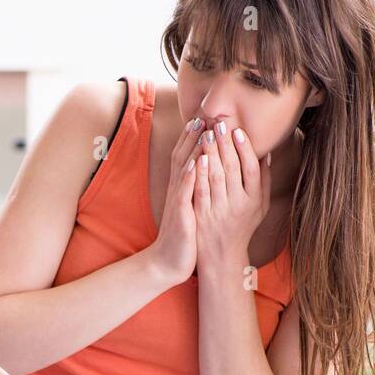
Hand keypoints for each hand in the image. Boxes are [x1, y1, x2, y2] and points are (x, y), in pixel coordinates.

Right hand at [145, 116, 203, 286]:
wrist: (169, 262)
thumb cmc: (185, 236)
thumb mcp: (192, 208)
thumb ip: (196, 190)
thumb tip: (204, 173)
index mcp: (182, 188)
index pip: (187, 157)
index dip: (194, 137)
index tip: (205, 118)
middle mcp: (178, 190)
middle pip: (183, 155)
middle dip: (192, 135)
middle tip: (203, 113)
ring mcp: (178, 201)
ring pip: (184, 169)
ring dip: (192, 148)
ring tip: (202, 129)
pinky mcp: (181, 215)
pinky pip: (185, 192)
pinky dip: (191, 175)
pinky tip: (198, 162)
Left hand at [193, 120, 270, 269]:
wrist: (222, 256)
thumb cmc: (242, 226)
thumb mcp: (260, 207)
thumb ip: (264, 180)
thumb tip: (265, 152)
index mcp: (254, 202)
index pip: (251, 170)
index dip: (245, 149)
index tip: (238, 131)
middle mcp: (238, 206)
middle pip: (232, 169)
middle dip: (225, 144)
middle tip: (219, 123)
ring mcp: (219, 212)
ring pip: (216, 177)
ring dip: (211, 153)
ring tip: (207, 133)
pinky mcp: (202, 217)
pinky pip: (201, 191)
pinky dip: (199, 173)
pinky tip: (197, 156)